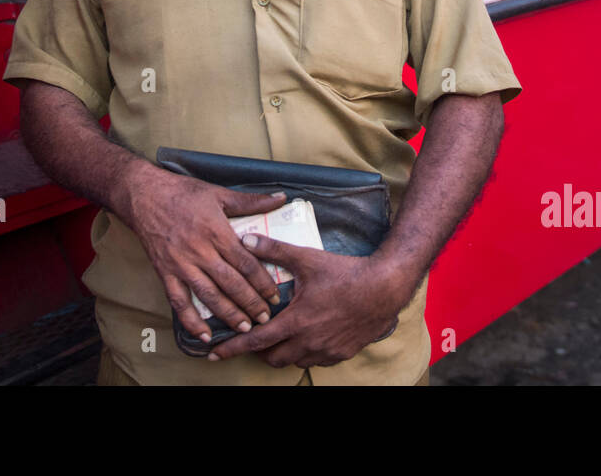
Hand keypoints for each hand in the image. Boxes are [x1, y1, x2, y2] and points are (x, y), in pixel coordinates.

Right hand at [118, 164, 290, 344]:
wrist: (144, 195)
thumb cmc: (183, 192)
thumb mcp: (219, 193)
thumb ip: (251, 201)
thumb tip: (281, 198)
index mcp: (217, 232)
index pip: (246, 263)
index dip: (262, 282)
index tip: (275, 296)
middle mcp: (200, 251)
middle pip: (231, 283)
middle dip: (250, 303)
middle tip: (266, 318)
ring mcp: (181, 264)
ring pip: (209, 295)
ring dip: (228, 314)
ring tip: (244, 329)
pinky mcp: (164, 272)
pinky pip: (179, 301)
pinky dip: (191, 320)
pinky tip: (203, 335)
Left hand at [208, 234, 407, 367]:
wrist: (385, 288)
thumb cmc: (346, 273)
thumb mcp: (307, 258)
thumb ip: (274, 250)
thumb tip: (245, 239)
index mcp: (296, 322)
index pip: (255, 341)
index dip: (233, 348)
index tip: (215, 354)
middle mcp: (308, 342)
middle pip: (273, 358)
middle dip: (259, 352)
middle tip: (253, 338)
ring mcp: (326, 351)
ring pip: (294, 362)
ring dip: (283, 352)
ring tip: (279, 337)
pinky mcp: (342, 353)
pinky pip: (316, 361)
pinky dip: (305, 353)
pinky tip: (307, 337)